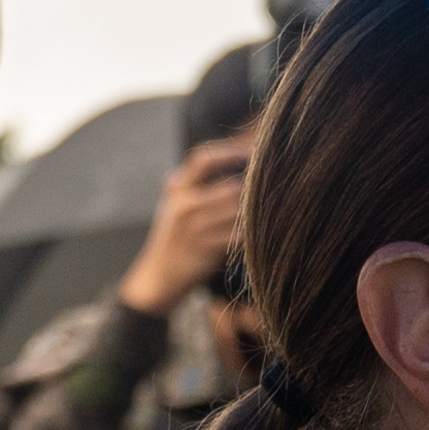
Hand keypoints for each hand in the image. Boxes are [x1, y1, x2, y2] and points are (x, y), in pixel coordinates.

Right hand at [118, 137, 251, 313]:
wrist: (159, 277)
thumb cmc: (174, 238)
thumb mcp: (174, 206)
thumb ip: (195, 185)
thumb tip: (234, 159)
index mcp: (177, 189)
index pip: (204, 160)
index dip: (230, 153)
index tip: (252, 152)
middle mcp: (184, 205)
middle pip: (231, 188)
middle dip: (251, 192)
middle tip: (269, 191)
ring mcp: (195, 227)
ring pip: (239, 211)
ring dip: (253, 214)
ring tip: (265, 214)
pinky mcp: (207, 248)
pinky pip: (239, 234)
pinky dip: (251, 234)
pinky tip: (257, 235)